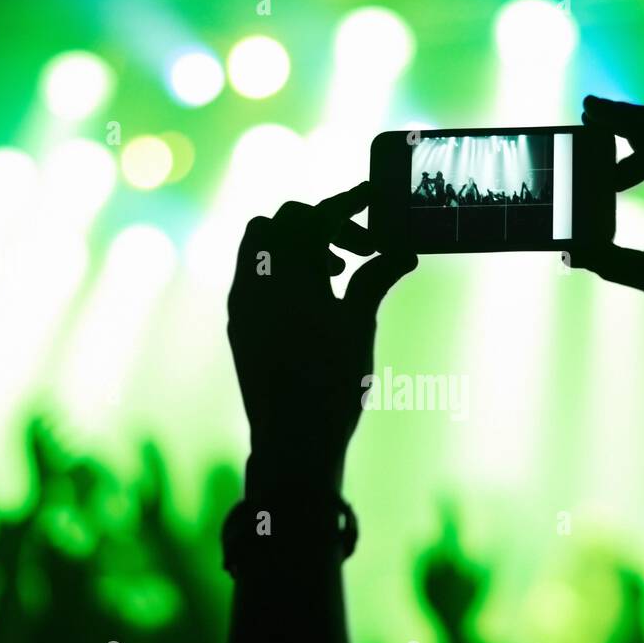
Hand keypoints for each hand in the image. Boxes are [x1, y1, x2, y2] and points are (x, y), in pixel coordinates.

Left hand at [227, 182, 417, 496]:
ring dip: (298, 243)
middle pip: (282, 222)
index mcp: (287, 277)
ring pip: (260, 243)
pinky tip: (314, 297)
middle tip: (361, 248)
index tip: (373, 199)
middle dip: (323, 224)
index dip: (346, 204)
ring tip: (338, 273)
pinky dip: (283, 268)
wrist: (293, 442)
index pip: (312, 217)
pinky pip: (254, 274)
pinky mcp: (239, 325)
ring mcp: (242, 304)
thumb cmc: (333, 386)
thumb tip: (404, 251)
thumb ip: (375, 279)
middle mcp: (255, 283)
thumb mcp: (360, 326)